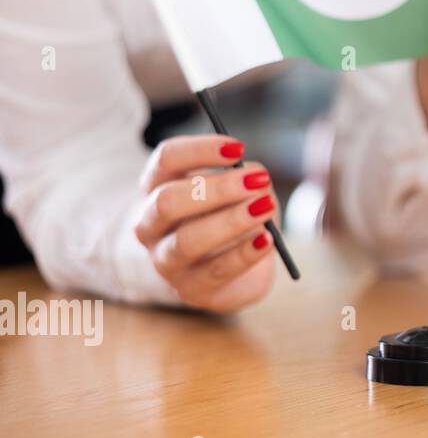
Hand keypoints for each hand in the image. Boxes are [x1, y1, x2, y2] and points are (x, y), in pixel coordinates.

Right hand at [133, 135, 278, 313]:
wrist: (226, 273)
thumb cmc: (228, 219)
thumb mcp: (236, 191)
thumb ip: (243, 179)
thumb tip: (255, 175)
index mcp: (157, 187)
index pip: (166, 159)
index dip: (200, 150)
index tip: (238, 148)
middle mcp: (151, 224)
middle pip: (168, 201)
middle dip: (217, 189)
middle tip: (258, 180)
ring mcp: (165, 261)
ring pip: (187, 241)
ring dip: (231, 221)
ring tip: (266, 208)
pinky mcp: (190, 289)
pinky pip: (216, 271)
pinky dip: (244, 253)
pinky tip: (266, 240)